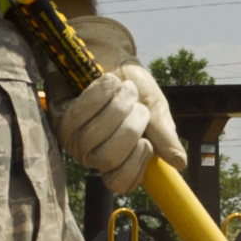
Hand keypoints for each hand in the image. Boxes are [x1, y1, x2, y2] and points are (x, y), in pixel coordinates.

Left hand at [60, 63, 186, 194]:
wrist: (112, 57)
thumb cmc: (134, 87)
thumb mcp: (155, 109)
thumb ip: (164, 136)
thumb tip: (179, 163)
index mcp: (119, 159)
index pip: (120, 183)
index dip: (135, 166)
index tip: (146, 143)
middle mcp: (93, 155)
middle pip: (108, 159)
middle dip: (130, 129)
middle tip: (139, 108)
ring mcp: (74, 138)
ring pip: (93, 137)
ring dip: (117, 107)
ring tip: (126, 89)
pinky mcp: (60, 117)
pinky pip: (80, 113)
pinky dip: (101, 94)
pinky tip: (109, 81)